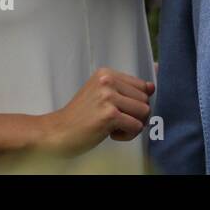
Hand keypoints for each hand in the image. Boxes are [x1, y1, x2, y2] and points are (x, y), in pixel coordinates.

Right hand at [41, 68, 155, 155]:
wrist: (56, 133)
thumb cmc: (80, 117)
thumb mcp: (101, 95)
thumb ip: (126, 90)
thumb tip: (153, 86)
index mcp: (106, 73)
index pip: (143, 85)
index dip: (136, 103)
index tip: (122, 110)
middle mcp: (107, 81)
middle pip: (145, 99)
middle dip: (135, 115)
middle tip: (116, 122)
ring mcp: (108, 97)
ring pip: (144, 112)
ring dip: (133, 125)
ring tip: (113, 127)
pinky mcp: (109, 114)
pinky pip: (136, 126)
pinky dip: (128, 135)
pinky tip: (111, 134)